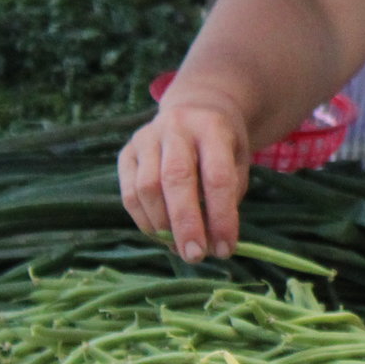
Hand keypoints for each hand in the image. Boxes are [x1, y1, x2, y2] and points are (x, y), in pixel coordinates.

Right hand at [118, 92, 251, 260]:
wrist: (196, 107)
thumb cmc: (222, 145)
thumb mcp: (238, 162)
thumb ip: (227, 199)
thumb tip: (212, 245)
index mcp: (212, 127)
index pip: (216, 176)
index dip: (221, 216)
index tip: (226, 248)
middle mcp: (176, 127)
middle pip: (176, 179)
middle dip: (186, 224)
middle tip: (195, 256)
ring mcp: (147, 137)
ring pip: (147, 188)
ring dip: (162, 226)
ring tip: (179, 247)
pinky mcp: (127, 152)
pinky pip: (129, 193)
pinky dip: (144, 220)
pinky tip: (161, 234)